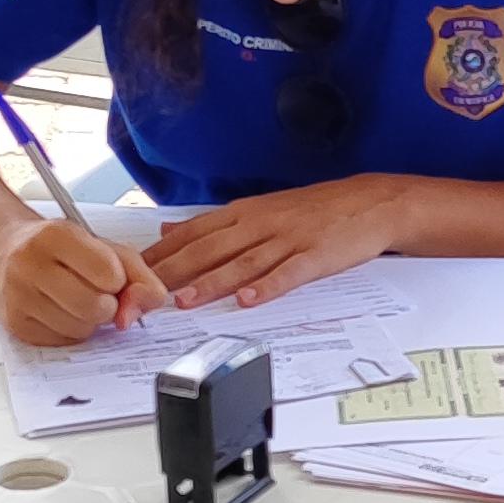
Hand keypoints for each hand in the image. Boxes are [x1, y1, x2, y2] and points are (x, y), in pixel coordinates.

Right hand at [0, 217, 173, 346]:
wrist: (4, 251)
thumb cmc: (60, 250)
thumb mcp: (104, 247)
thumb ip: (140, 274)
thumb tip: (145, 304)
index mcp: (56, 235)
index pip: (109, 273)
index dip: (118, 280)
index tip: (108, 274)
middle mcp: (29, 262)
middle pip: (95, 306)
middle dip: (106, 305)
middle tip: (96, 292)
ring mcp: (17, 294)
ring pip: (80, 329)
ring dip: (89, 321)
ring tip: (76, 300)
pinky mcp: (14, 323)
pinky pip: (62, 341)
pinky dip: (70, 330)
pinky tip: (60, 311)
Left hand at [144, 174, 416, 308]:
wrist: (370, 202)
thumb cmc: (315, 209)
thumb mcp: (259, 208)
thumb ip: (214, 224)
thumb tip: (168, 231)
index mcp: (244, 211)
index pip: (193, 232)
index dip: (161, 252)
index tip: (132, 271)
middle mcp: (260, 222)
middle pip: (210, 248)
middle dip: (175, 270)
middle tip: (145, 291)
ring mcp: (288, 238)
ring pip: (243, 262)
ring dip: (212, 281)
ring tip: (185, 300)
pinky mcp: (315, 255)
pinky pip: (287, 273)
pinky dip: (267, 286)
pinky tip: (248, 300)